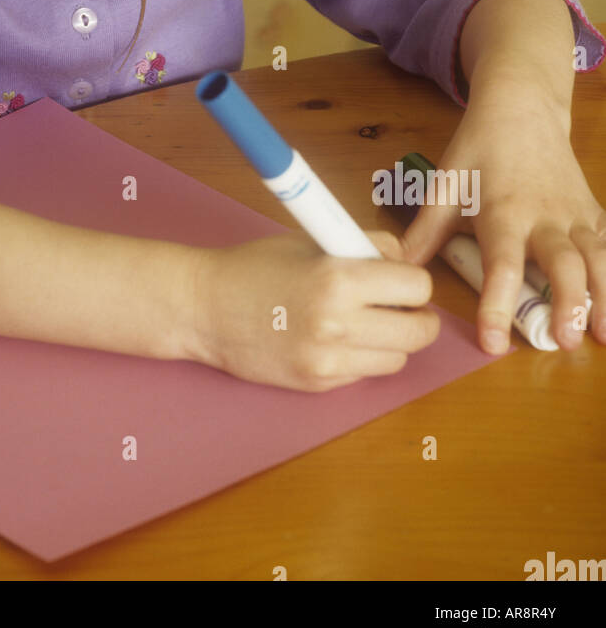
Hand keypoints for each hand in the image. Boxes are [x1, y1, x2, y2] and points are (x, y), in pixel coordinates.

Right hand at [187, 229, 439, 390]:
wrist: (206, 309)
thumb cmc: (256, 268)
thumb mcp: (312, 242)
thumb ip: (364, 249)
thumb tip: (406, 261)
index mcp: (338, 278)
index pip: (417, 286)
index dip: (413, 281)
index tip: (400, 279)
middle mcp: (339, 324)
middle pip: (420, 332)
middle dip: (416, 316)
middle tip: (398, 305)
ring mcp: (329, 361)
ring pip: (398, 358)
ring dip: (390, 341)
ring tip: (362, 321)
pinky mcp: (318, 385)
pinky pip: (365, 373)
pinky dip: (360, 357)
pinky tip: (333, 338)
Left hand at [398, 91, 605, 353]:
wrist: (522, 107)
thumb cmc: (480, 147)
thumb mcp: (446, 182)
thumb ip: (425, 229)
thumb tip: (400, 266)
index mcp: (503, 212)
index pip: (501, 265)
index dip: (496, 305)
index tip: (493, 343)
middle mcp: (545, 217)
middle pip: (564, 264)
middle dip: (568, 305)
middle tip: (565, 343)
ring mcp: (575, 214)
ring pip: (598, 257)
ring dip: (605, 297)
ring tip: (602, 336)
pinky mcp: (593, 211)